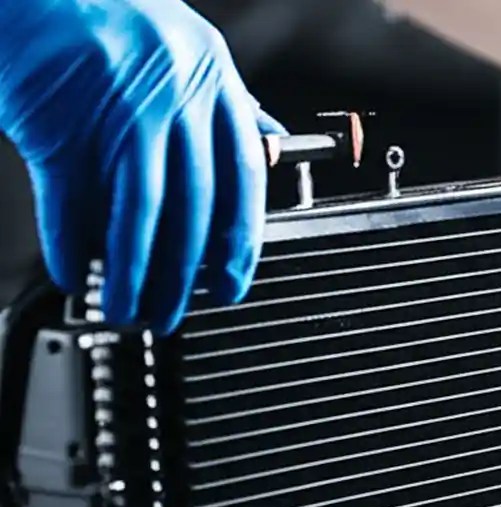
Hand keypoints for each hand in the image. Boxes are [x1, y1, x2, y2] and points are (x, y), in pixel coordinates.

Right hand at [0, 0, 285, 332]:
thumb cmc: (102, 16)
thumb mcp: (185, 49)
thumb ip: (226, 102)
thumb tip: (267, 144)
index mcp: (213, 78)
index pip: (245, 177)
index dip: (241, 241)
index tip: (233, 281)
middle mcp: (174, 94)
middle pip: (194, 207)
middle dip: (185, 275)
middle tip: (175, 311)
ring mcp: (118, 109)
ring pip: (140, 214)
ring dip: (134, 274)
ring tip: (128, 308)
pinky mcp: (60, 123)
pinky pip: (71, 201)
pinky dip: (71, 245)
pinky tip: (76, 273)